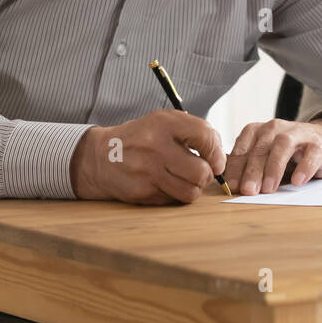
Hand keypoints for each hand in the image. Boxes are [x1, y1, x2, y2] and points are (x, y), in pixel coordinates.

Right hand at [70, 109, 224, 204]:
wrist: (101, 157)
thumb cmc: (142, 138)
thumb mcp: (165, 122)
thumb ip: (195, 131)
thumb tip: (220, 155)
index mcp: (164, 124)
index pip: (204, 136)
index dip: (217, 152)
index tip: (216, 161)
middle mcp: (156, 147)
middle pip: (201, 172)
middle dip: (207, 175)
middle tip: (201, 172)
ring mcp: (148, 172)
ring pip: (190, 192)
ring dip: (194, 188)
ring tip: (187, 179)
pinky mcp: (142, 193)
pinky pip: (174, 200)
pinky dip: (176, 195)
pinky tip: (167, 184)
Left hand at [225, 119, 321, 195]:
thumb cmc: (288, 154)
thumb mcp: (265, 157)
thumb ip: (248, 166)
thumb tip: (227, 184)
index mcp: (259, 131)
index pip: (243, 148)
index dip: (236, 167)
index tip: (232, 187)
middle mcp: (276, 128)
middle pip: (261, 148)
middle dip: (253, 171)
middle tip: (247, 191)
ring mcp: (298, 134)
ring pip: (282, 146)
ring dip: (274, 168)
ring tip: (268, 188)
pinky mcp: (318, 144)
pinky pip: (310, 154)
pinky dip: (303, 168)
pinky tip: (297, 181)